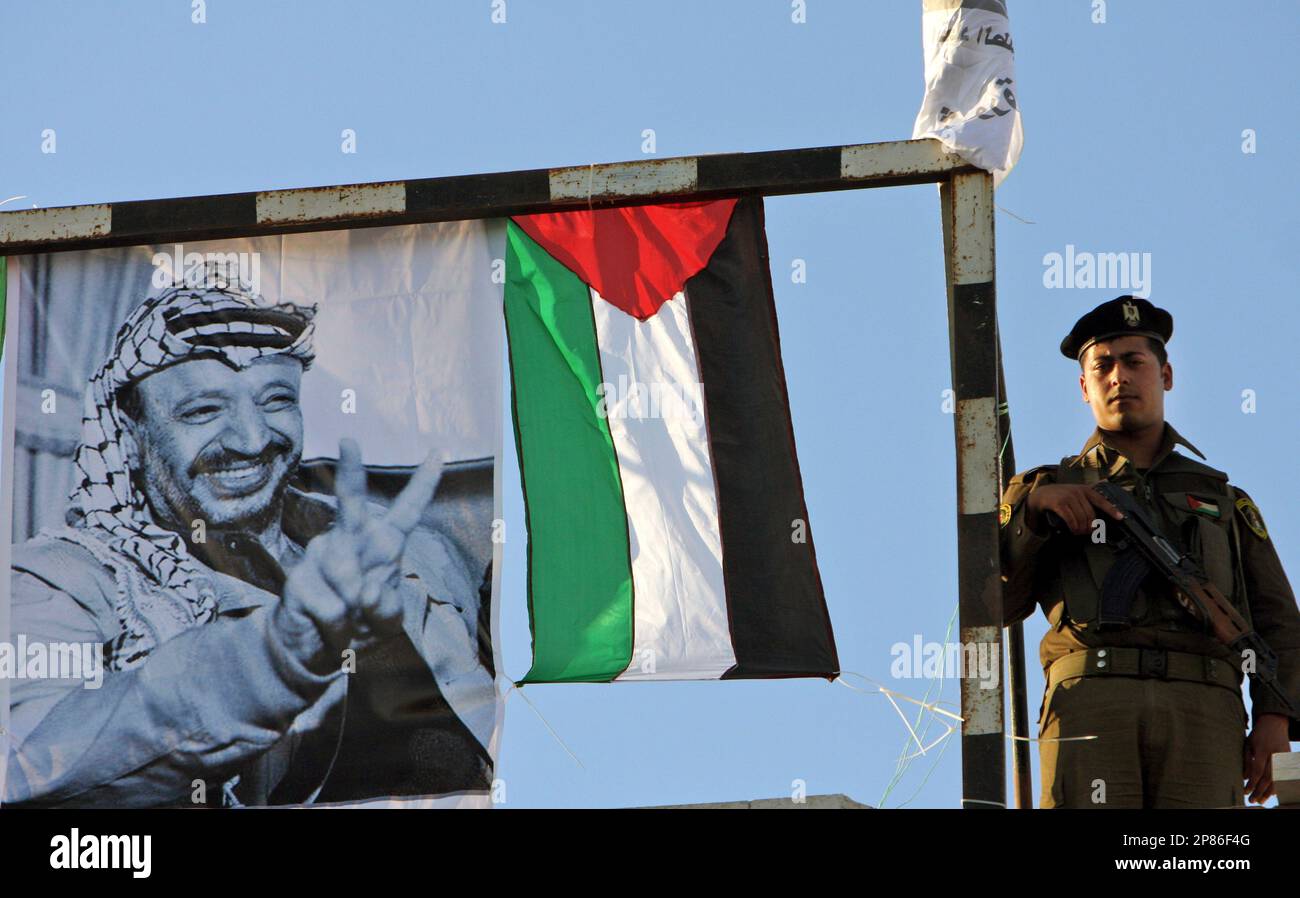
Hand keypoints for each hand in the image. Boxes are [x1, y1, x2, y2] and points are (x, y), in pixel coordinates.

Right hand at [273, 438, 442, 670]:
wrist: (314, 652)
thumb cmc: (359, 625)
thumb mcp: (386, 623)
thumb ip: (385, 608)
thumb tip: (368, 592)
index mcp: (383, 545)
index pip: (407, 511)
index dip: (423, 484)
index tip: (438, 453)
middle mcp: (351, 540)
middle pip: (352, 503)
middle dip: (350, 472)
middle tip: (349, 441)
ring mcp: (321, 556)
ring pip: (346, 576)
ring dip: (353, 610)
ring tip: (349, 620)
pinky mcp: (298, 579)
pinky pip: (331, 606)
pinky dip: (337, 627)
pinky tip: (330, 627)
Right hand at [1026, 483, 1122, 535]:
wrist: (1040, 495)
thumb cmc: (1061, 495)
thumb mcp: (1076, 490)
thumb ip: (1090, 489)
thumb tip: (1107, 481)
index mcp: (1085, 490)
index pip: (1101, 500)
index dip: (1111, 510)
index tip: (1120, 518)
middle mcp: (1078, 492)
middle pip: (1090, 514)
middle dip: (1090, 526)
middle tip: (1088, 532)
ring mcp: (1068, 497)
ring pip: (1081, 518)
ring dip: (1081, 529)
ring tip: (1079, 532)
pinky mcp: (1059, 504)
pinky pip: (1070, 519)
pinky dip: (1073, 527)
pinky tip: (1073, 530)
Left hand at [1244, 713, 1290, 804]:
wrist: (1274, 723)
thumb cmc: (1257, 734)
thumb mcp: (1248, 744)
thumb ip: (1246, 760)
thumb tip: (1245, 778)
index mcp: (1262, 749)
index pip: (1257, 770)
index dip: (1252, 782)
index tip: (1245, 791)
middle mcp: (1274, 754)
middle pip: (1268, 777)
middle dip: (1260, 790)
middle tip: (1252, 800)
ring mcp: (1283, 756)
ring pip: (1278, 778)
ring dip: (1269, 791)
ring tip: (1261, 800)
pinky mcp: (1288, 759)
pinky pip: (1284, 775)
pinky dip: (1278, 785)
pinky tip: (1271, 792)